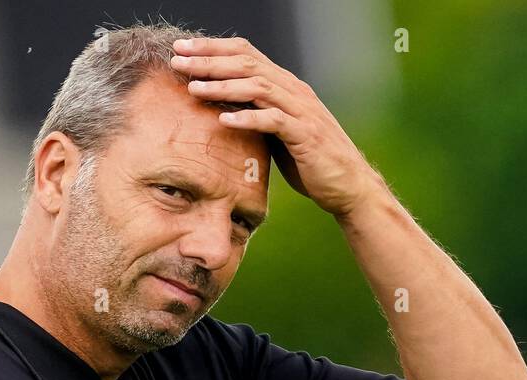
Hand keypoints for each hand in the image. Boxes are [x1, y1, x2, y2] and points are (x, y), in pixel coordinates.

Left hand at [171, 36, 385, 218]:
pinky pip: (273, 121)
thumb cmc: (310, 161)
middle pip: (247, 64)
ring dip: (223, 86)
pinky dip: (247, 118)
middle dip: (210, 60)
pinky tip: (223, 120)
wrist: (348, 185)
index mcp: (285, 86)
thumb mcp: (278, 132)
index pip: (246, 54)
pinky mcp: (305, 135)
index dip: (213, 48)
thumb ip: (257, 114)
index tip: (182, 48)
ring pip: (258, 88)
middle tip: (178, 58)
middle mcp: (294, 91)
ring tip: (193, 87)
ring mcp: (301, 111)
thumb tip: (224, 108)